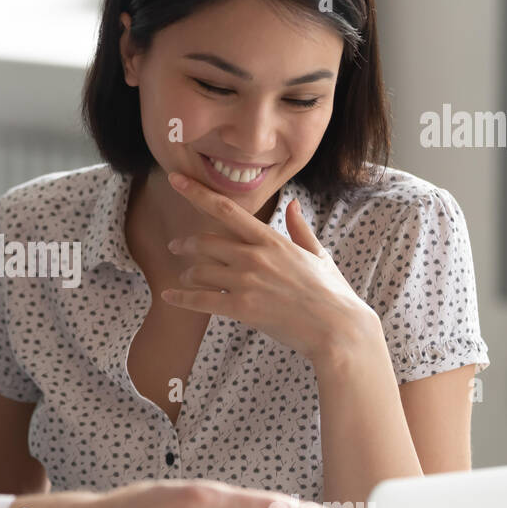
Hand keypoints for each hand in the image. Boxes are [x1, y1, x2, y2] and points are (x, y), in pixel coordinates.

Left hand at [162, 171, 377, 362]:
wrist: (337, 328)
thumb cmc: (331, 292)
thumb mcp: (317, 254)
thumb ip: (299, 228)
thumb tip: (292, 203)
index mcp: (271, 239)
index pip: (226, 209)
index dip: (197, 193)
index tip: (176, 179)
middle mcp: (255, 256)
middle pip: (205, 242)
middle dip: (186, 244)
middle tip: (176, 246)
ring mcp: (247, 281)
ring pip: (200, 270)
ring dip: (186, 273)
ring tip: (184, 277)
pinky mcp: (242, 308)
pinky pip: (201, 300)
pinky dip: (181, 298)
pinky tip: (169, 297)